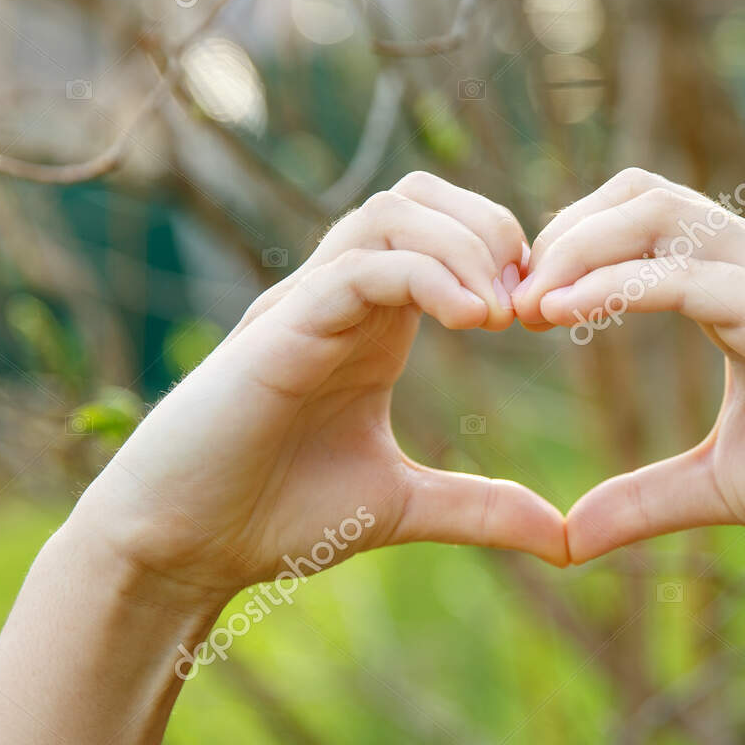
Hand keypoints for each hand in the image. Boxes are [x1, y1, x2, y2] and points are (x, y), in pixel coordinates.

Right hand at [68, 173, 564, 612]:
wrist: (181, 549)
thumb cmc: (272, 517)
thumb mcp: (402, 507)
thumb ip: (480, 509)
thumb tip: (563, 539)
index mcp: (370, 325)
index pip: (441, 231)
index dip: (503, 254)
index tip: (543, 315)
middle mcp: (337, 299)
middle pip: (418, 196)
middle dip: (490, 228)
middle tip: (527, 301)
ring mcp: (304, 306)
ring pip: (388, 213)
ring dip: (462, 243)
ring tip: (501, 311)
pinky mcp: (277, 331)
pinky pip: (357, 267)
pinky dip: (424, 274)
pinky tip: (473, 320)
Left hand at [511, 169, 744, 562]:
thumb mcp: (720, 487)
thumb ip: (644, 498)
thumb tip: (569, 537)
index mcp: (739, 284)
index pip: (638, 223)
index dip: (569, 251)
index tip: (515, 308)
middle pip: (637, 194)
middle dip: (561, 233)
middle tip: (504, 297)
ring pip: (657, 213)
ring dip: (577, 248)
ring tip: (521, 303)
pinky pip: (688, 276)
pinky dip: (616, 286)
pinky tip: (561, 314)